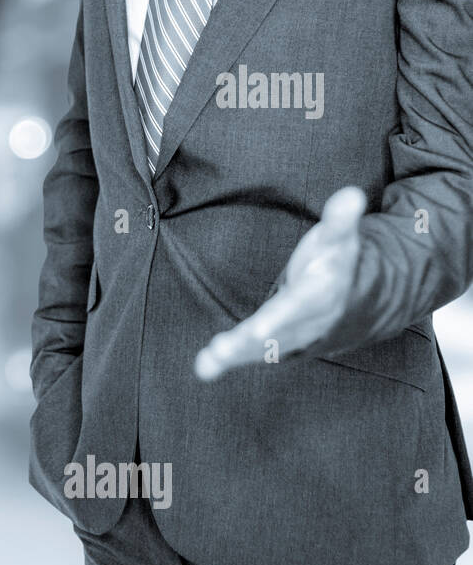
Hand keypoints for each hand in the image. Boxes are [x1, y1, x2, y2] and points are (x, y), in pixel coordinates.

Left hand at [194, 186, 366, 380]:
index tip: (261, 327)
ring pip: (265, 349)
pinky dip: (230, 362)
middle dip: (250, 343)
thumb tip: (350, 195)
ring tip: (209, 361)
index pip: (300, 306)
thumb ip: (340, 220)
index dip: (281, 317)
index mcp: (323, 294)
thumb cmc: (339, 262)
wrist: (358, 298)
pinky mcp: (279, 344)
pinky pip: (255, 354)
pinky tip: (205, 369)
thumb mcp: (341, 239)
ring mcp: (294, 337)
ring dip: (237, 356)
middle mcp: (309, 322)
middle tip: (221, 349)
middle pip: (277, 334)